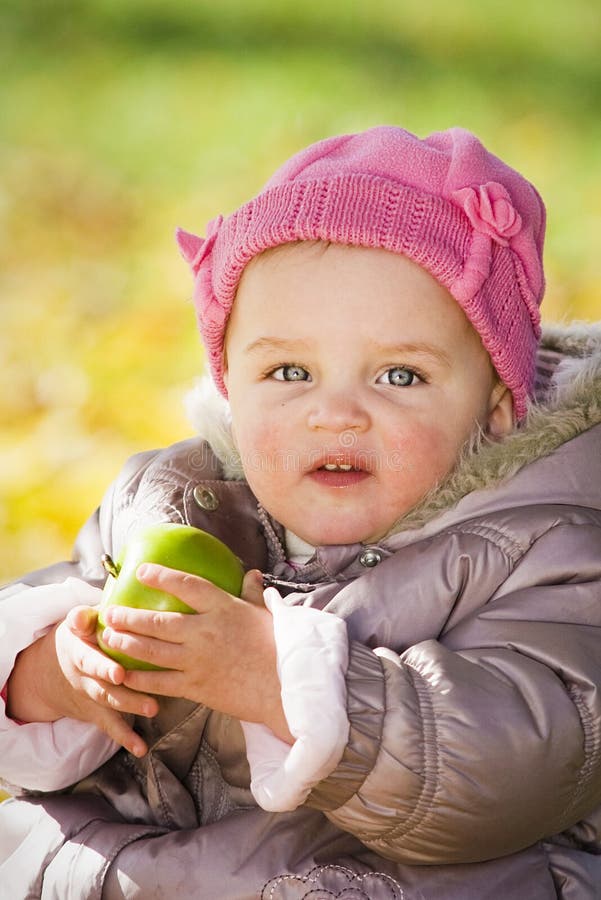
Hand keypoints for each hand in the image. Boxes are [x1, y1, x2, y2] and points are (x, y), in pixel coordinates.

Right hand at [7, 606, 158, 757]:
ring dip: (132, 707)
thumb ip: (81, 618)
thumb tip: (82, 615)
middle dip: (124, 693)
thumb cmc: (78, 637)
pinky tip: (141, 748)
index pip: (88, 659)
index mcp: (78, 652)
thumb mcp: (75, 625)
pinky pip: (111, 726)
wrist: (52, 671)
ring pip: (110, 704)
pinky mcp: (97, 712)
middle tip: (146, 697)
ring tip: (153, 709)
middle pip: (102, 687)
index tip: (119, 672)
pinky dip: (125, 738)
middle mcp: (83, 677)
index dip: (102, 667)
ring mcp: (91, 696)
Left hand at [100, 568, 293, 743]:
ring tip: (109, 637)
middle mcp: (206, 632)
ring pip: (153, 651)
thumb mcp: (266, 614)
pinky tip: (123, 673)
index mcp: (223, 608)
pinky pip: (160, 682)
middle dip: (130, 616)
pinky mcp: (196, 687)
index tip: (142, 571)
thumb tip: (251, 574)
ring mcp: (198, 661)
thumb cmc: (279, 648)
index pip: (187, 586)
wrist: (286, 688)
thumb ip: (253, 593)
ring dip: (127, 644)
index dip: (162, 577)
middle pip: (159, 622)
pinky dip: (140, 678)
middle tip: (110, 611)